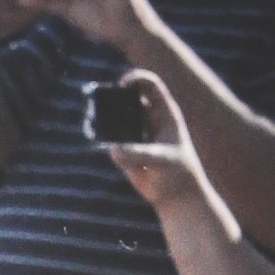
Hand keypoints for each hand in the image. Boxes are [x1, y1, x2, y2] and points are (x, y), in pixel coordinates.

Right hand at [96, 74, 206, 209]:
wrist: (175, 195)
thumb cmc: (178, 173)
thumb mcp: (163, 161)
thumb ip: (139, 154)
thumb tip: (114, 148)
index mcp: (165, 113)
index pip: (150, 85)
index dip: (137, 79)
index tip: (122, 83)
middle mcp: (149, 120)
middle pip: (129, 99)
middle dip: (115, 97)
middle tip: (102, 100)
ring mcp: (136, 134)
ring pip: (117, 119)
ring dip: (106, 118)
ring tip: (96, 118)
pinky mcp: (125, 150)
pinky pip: (110, 140)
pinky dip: (103, 138)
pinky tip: (97, 136)